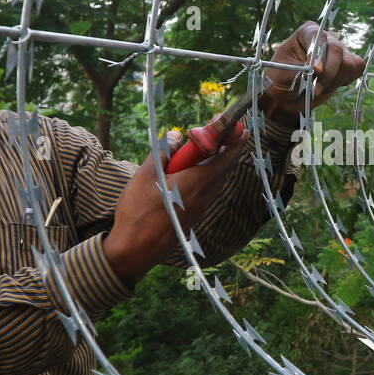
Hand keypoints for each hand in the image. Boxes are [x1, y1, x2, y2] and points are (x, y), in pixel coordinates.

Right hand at [103, 125, 248, 285]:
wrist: (136, 250)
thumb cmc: (139, 212)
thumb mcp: (145, 175)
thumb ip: (162, 151)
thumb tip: (175, 135)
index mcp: (197, 181)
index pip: (227, 155)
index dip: (235, 138)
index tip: (237, 125)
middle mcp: (206, 194)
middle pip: (225, 165)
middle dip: (225, 146)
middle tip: (216, 130)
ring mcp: (202, 206)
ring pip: (216, 178)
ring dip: (214, 161)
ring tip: (201, 148)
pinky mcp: (195, 214)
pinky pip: (208, 189)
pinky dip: (206, 174)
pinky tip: (190, 172)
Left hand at [261, 21, 365, 126]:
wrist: (288, 95)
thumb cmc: (281, 80)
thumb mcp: (281, 74)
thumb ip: (298, 69)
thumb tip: (316, 69)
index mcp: (307, 32)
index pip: (318, 37)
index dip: (319, 54)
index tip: (315, 71)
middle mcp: (326, 38)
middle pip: (337, 49)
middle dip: (328, 73)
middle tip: (316, 90)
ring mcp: (340, 50)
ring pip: (348, 63)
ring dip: (334, 81)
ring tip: (317, 89)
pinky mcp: (349, 64)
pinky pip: (357, 70)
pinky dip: (344, 81)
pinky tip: (329, 86)